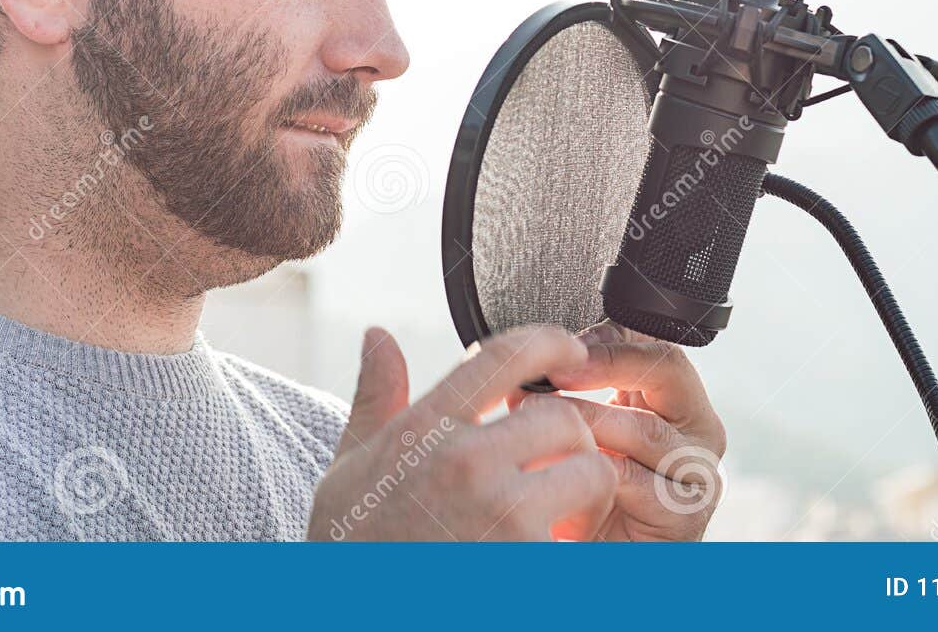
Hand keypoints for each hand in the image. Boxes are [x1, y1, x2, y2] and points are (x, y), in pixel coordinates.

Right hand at [309, 324, 617, 540]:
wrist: (346, 619)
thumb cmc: (349, 549)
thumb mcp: (348, 468)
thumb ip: (375, 397)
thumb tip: (378, 334)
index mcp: (424, 428)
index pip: (504, 355)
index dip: (551, 342)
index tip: (571, 352)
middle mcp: (465, 462)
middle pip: (563, 418)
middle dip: (571, 440)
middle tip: (558, 466)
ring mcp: (501, 516)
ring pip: (592, 473)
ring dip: (587, 492)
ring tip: (564, 513)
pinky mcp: (529, 566)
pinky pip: (585, 539)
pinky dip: (579, 549)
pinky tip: (550, 558)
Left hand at [510, 321, 726, 540]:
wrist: (595, 564)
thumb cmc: (588, 496)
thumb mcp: (583, 431)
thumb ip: (574, 389)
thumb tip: (533, 364)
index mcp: (677, 402)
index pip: (657, 347)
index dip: (609, 344)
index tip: (558, 354)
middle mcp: (700, 432)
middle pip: (667, 371)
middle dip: (604, 369)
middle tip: (551, 379)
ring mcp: (700, 474)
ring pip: (646, 429)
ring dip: (587, 425)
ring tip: (540, 428)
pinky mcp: (685, 516)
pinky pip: (635, 483)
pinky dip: (592, 478)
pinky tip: (557, 477)